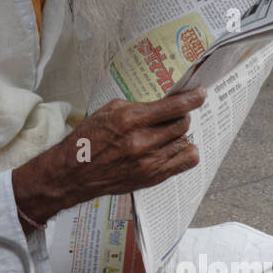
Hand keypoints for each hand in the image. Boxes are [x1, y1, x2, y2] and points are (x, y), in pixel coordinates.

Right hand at [12, 88, 206, 227]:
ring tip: (166, 133)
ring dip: (179, 135)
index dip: (192, 99)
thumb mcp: (108, 111)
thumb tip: (162, 103)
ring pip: (184, 142)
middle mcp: (142, 142)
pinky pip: (185, 162)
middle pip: (182, 124)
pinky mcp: (152, 178)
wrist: (72, 173)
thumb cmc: (87, 140)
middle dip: (181, 116)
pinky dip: (185, 152)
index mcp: (130, 120)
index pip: (174, 107)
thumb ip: (138, 107)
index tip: (200, 94)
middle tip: (174, 115)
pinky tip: (175, 148)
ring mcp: (149, 162)